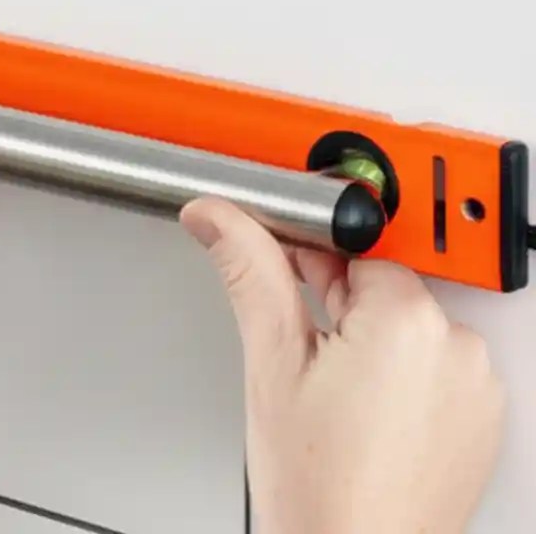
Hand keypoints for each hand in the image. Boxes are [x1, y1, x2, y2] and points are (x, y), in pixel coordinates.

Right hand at [180, 198, 504, 533]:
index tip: (283, 268)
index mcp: (406, 320)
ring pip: (409, 328)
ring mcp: (477, 384)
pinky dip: (403, 378)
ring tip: (332, 396)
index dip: (308, 254)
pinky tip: (364, 413)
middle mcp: (457, 344)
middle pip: (383, 286)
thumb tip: (219, 215)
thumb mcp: (269, 363)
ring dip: (370, 341)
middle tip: (301, 356)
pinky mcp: (483, 416)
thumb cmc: (319, 486)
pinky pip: (437, 369)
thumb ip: (248, 270)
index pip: (354, 243)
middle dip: (336, 305)